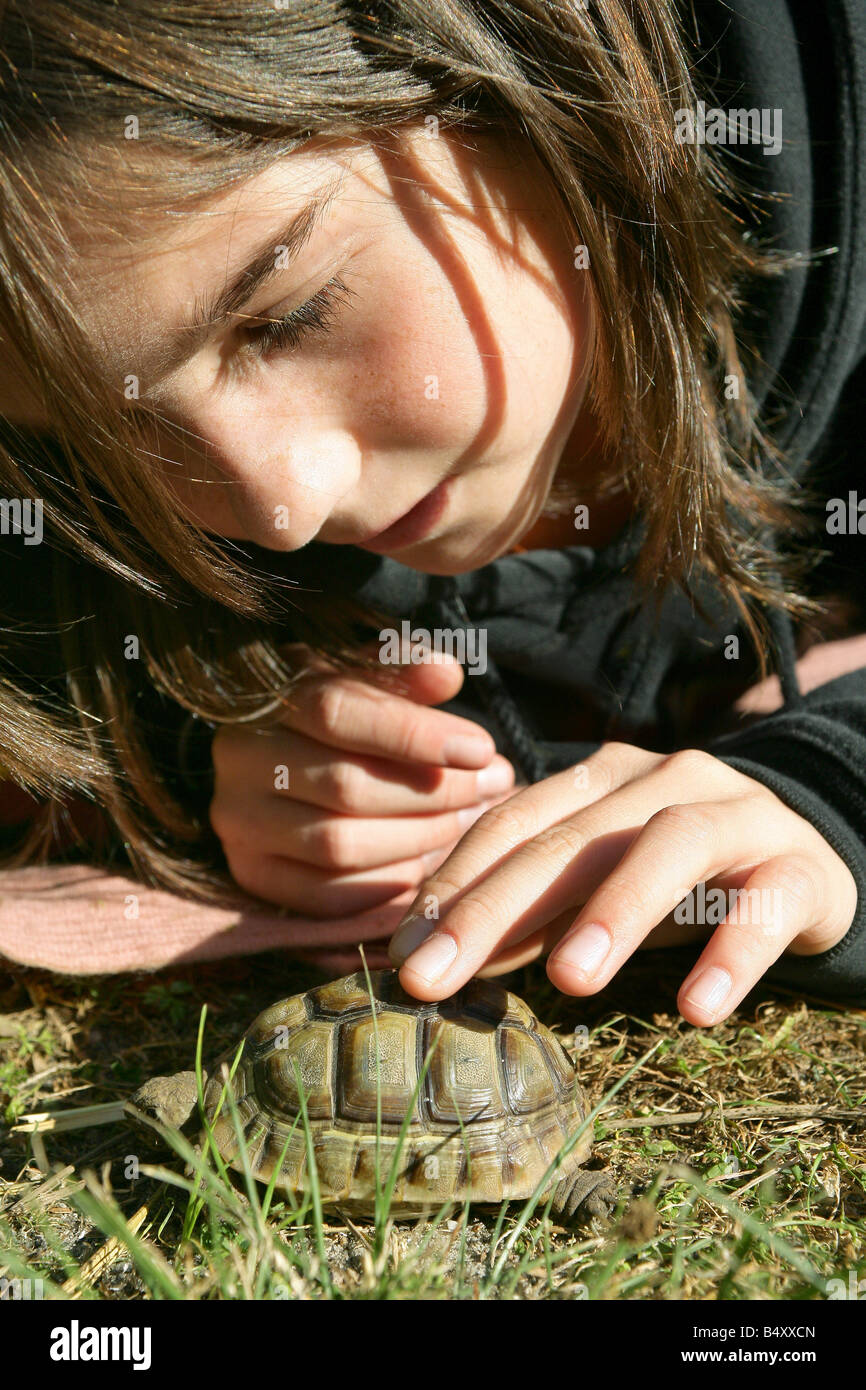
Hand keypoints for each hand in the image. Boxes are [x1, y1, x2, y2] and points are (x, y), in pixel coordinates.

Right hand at [209, 644, 514, 915]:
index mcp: (265, 696)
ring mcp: (240, 823)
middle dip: (431, 791)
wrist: (283, 759)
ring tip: (468, 818)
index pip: (336, 712)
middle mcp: (239, 760)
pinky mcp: (253, 875)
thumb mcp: (366, 676)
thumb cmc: (342, 712)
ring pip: (338, 845)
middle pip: (344, 785)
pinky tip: (430, 858)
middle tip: (488, 786)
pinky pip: (329, 895)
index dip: (414, 733)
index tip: (480, 748)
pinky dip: (389, 881)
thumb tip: (446, 672)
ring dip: (419, 836)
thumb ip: (403, 671)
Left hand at [387, 743, 856, 1024]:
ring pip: (671, 844)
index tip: (401, 952)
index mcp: (600, 777)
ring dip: (616, 909)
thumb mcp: (596, 884)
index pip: (513, 822)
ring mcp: (737, 815)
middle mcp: (663, 780)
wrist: (804, 857)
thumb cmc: (678, 877)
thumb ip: (528, 911)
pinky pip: (766, 905)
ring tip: (569, 982)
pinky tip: (696, 1010)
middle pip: (573, 837)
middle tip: (435, 978)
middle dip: (496, 907)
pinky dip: (731, 954)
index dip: (454, 883)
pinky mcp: (800, 866)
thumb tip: (431, 958)